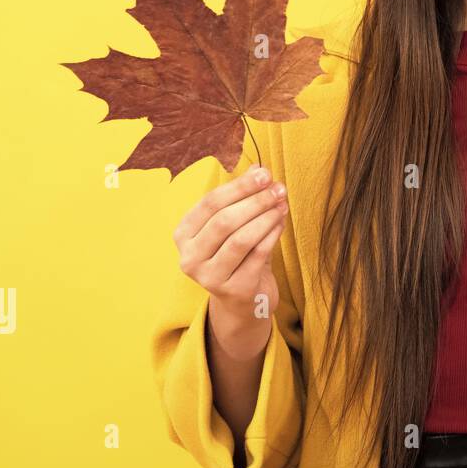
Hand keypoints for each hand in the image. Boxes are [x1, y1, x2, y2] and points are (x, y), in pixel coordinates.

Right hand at [173, 163, 287, 338]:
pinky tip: (281, 222)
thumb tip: (258, 167)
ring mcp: (209, 277)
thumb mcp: (234, 224)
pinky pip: (257, 255)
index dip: (239, 186)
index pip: (209, 203)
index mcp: (184, 235)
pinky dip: (272, 235)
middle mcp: (190, 258)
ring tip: (282, 205)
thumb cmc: (237, 255)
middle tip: (279, 189)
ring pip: (240, 239)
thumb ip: (242, 197)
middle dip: (255, 201)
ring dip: (265, 217)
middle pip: (224, 221)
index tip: (264, 174)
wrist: (242, 300)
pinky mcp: (234, 290)